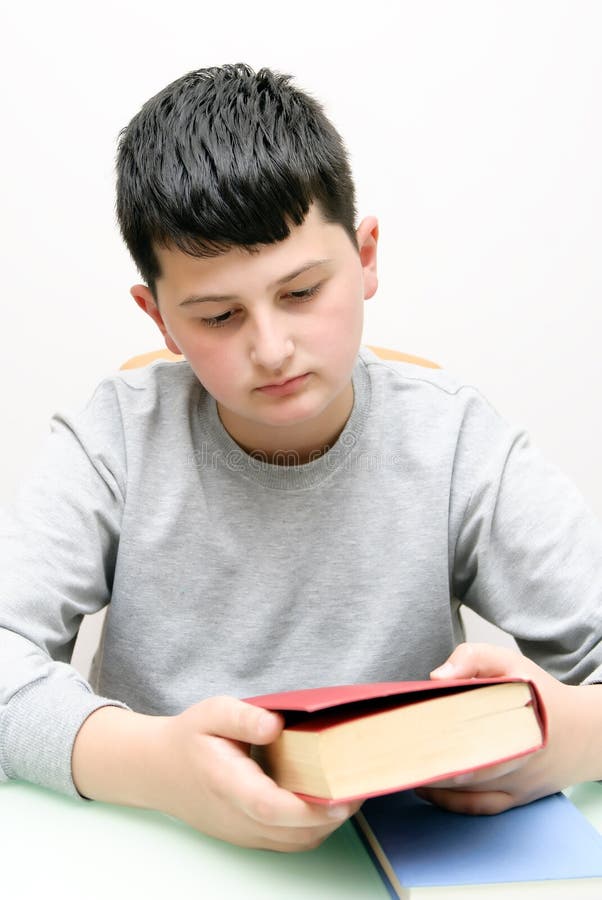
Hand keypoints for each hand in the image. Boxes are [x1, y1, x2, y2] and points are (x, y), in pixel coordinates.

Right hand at [148, 695, 360, 850]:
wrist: (158, 770)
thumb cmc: (189, 739)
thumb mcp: (211, 712)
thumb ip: (244, 717)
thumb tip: (276, 724)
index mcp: (228, 783)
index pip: (272, 807)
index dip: (311, 806)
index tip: (344, 793)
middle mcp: (237, 817)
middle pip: (294, 832)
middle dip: (335, 814)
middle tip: (363, 781)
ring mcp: (244, 833)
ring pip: (296, 842)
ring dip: (328, 823)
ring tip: (351, 788)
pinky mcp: (250, 837)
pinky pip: (289, 842)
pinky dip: (314, 828)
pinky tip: (326, 801)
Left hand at [418, 642, 601, 814]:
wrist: (583, 732)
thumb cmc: (539, 695)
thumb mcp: (510, 663)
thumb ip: (473, 659)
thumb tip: (437, 676)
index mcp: (517, 715)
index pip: (470, 723)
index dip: (437, 725)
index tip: (407, 723)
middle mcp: (520, 755)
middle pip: (466, 760)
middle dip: (428, 756)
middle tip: (395, 748)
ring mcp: (519, 782)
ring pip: (469, 788)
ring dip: (433, 779)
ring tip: (400, 766)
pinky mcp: (516, 798)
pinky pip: (479, 806)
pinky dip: (450, 802)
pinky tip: (425, 786)